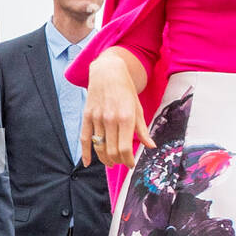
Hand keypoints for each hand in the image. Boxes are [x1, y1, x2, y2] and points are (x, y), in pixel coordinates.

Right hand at [81, 53, 155, 167]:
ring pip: (99, 147)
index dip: (128, 160)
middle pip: (112, 151)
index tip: (131, 164)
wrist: (108, 71)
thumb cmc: (126, 90)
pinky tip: (88, 162)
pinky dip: (85, 153)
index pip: (125, 149)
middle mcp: (110, 119)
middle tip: (122, 162)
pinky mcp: (87, 115)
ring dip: (105, 159)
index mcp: (126, 118)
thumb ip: (143, 129)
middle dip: (118, 161)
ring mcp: (97, 118)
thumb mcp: (138, 108)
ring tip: (111, 162)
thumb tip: (151, 146)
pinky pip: (84, 138)